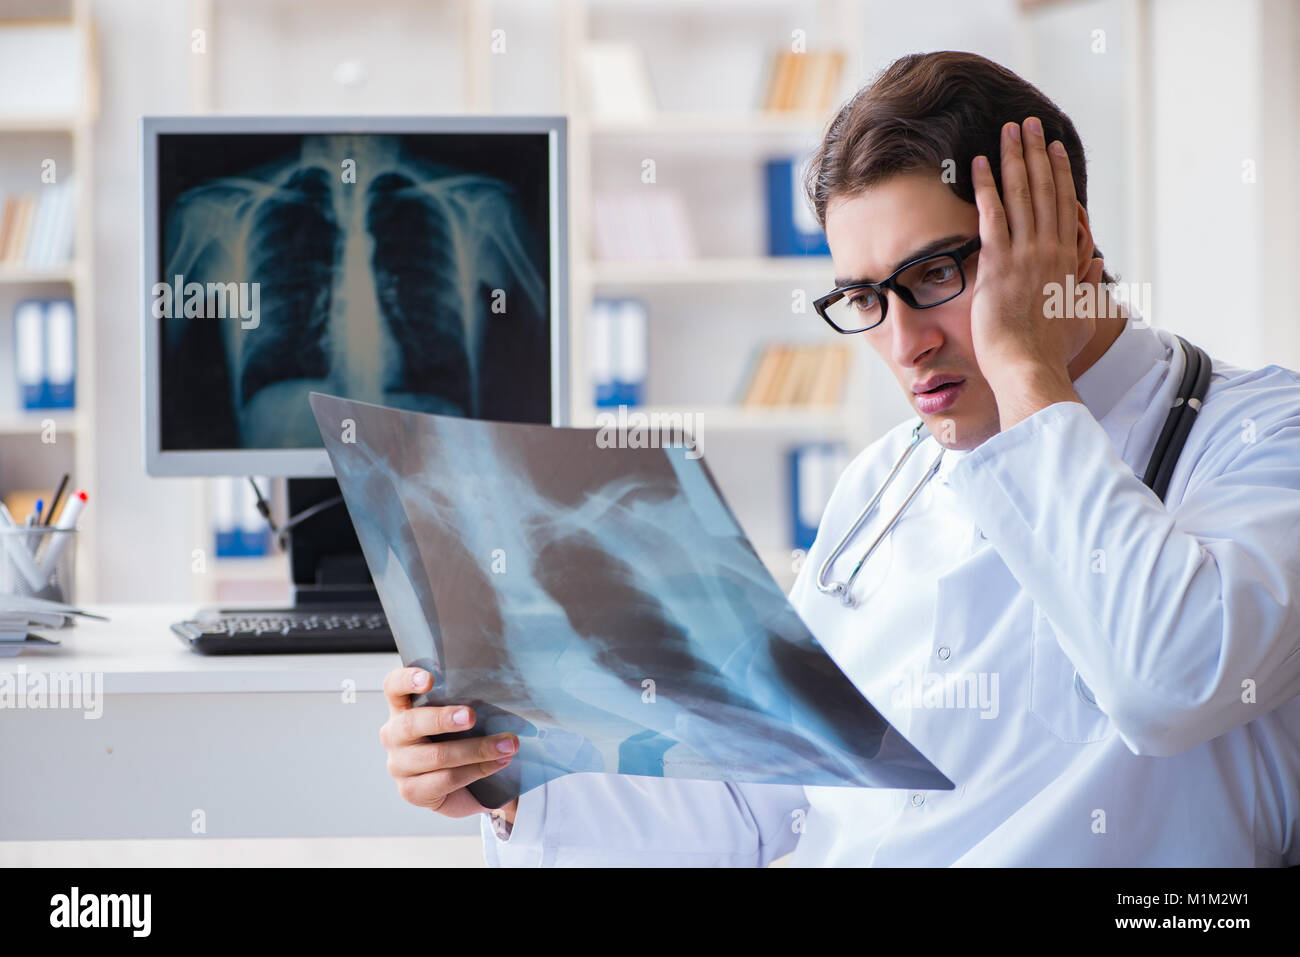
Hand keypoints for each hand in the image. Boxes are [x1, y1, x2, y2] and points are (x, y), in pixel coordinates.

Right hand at [379, 666, 518, 821]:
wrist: (464, 787)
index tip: (429, 679)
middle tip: (471, 716)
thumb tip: (501, 691)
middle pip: (411, 723)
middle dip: (443, 719)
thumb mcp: (459, 719)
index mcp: (403, 708)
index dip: (407, 680)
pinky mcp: (412, 791)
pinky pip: (446, 780)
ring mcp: (399, 765)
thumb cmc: (460, 741)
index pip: (394, 687)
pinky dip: (477, 770)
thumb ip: (466, 703)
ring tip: (506, 745)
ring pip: (436, 756)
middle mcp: (394, 735)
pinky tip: (498, 763)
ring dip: (476, 749)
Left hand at [969, 116, 1094, 424]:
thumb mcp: (1077, 318)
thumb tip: (1093, 267)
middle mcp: (1049, 250)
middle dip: (1036, 153)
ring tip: (1007, 131)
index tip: (1053, 149)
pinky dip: (985, 188)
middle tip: (1028, 123)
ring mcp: (1025, 255)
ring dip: (1014, 159)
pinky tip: (977, 165)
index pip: (1063, 206)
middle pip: (1044, 190)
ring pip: (1021, 195)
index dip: (1058, 173)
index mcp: (1066, 260)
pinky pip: (992, 216)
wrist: (1031, 367)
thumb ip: (1084, 289)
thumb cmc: (1051, 352)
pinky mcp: (999, 264)